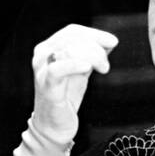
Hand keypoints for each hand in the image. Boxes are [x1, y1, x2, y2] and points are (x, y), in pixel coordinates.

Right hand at [31, 24, 118, 142]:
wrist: (55, 125)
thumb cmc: (67, 95)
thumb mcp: (81, 69)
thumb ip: (91, 54)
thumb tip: (110, 41)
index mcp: (49, 47)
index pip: (72, 31)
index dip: (94, 34)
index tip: (113, 42)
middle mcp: (42, 54)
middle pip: (71, 38)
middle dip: (95, 47)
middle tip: (106, 65)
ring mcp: (41, 69)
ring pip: (68, 50)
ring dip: (92, 57)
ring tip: (102, 69)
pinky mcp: (45, 85)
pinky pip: (57, 69)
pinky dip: (74, 65)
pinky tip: (87, 68)